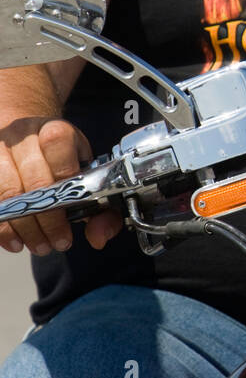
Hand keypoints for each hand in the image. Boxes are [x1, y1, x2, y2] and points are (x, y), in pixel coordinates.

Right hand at [0, 116, 122, 254]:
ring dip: (25, 228)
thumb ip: (103, 207)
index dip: (64, 176)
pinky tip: (15, 241)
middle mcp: (24, 137)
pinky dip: (3, 228)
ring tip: (39, 246)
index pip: (58, 143)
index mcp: (55, 132)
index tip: (73, 209)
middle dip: (49, 220)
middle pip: (34, 180)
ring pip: (8, 194)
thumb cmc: (60, 160)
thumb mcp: (87, 172)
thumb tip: (98, 237)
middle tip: (58, 242)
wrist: (27, 136)